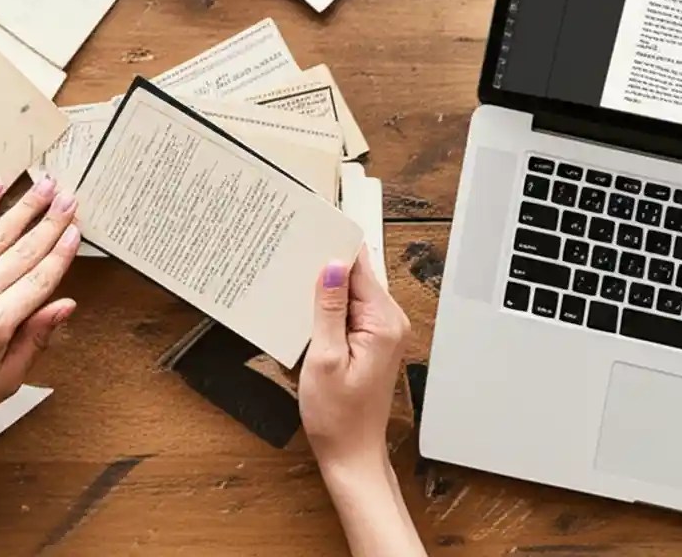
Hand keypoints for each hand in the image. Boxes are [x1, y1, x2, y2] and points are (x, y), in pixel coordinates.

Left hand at [0, 176, 81, 448]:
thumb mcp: (10, 378)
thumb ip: (37, 336)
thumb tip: (66, 303)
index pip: (39, 280)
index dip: (61, 254)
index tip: (78, 230)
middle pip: (21, 253)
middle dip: (49, 222)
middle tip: (69, 197)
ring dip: (21, 209)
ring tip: (43, 185)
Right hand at [299, 249, 410, 474]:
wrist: (352, 454)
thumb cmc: (338, 416)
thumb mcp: (324, 358)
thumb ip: (328, 309)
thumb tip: (332, 266)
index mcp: (384, 322)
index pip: (360, 268)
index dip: (334, 246)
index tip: (311, 227)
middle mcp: (390, 322)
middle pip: (356, 277)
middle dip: (325, 266)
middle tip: (291, 252)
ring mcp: (384, 332)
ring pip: (351, 293)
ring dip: (325, 289)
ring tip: (293, 283)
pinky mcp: (373, 342)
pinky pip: (350, 312)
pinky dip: (329, 308)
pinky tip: (307, 311)